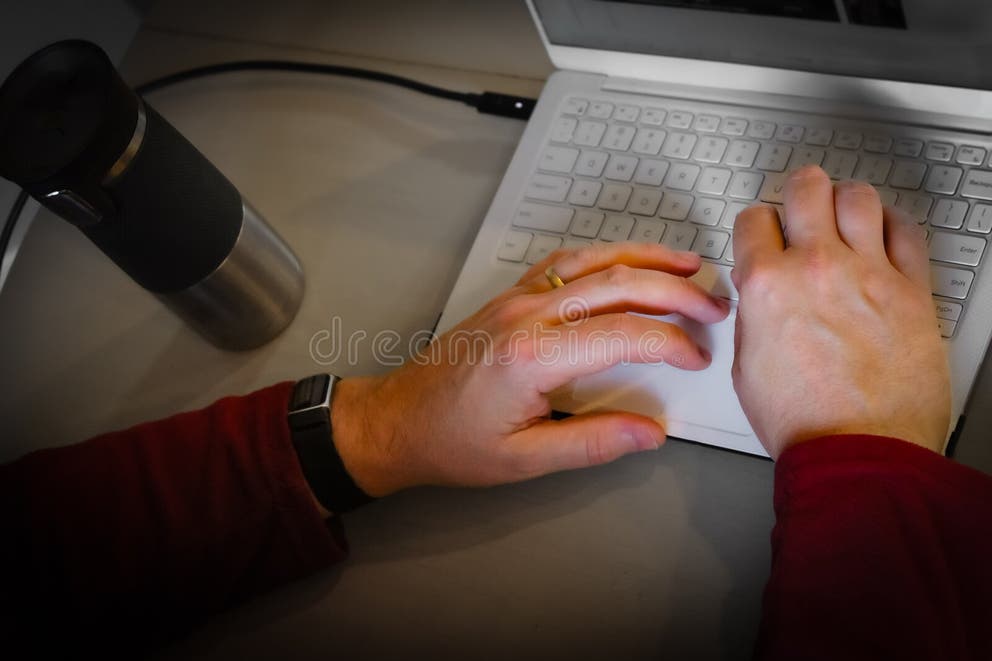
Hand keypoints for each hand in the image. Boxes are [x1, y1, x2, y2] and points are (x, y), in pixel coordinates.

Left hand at [330, 242, 729, 496]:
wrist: (397, 420)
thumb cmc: (452, 442)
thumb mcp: (523, 459)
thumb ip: (592, 444)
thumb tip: (650, 432)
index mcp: (533, 356)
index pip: (622, 332)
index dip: (670, 342)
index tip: (697, 357)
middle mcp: (526, 315)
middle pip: (617, 284)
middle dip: (674, 290)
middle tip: (713, 306)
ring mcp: (515, 299)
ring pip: (592, 261)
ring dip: (644, 258)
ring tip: (687, 265)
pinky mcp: (508, 297)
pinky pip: (563, 262)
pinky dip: (604, 255)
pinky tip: (626, 260)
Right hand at [731, 166, 949, 458]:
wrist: (857, 452)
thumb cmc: (804, 421)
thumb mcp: (747, 365)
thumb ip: (754, 318)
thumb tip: (762, 300)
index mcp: (767, 284)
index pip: (754, 218)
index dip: (756, 225)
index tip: (763, 233)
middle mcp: (816, 267)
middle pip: (806, 188)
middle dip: (799, 193)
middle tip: (802, 206)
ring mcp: (869, 273)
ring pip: (858, 196)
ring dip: (846, 201)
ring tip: (845, 215)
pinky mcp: (911, 290)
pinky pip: (907, 230)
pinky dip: (892, 223)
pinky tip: (884, 231)